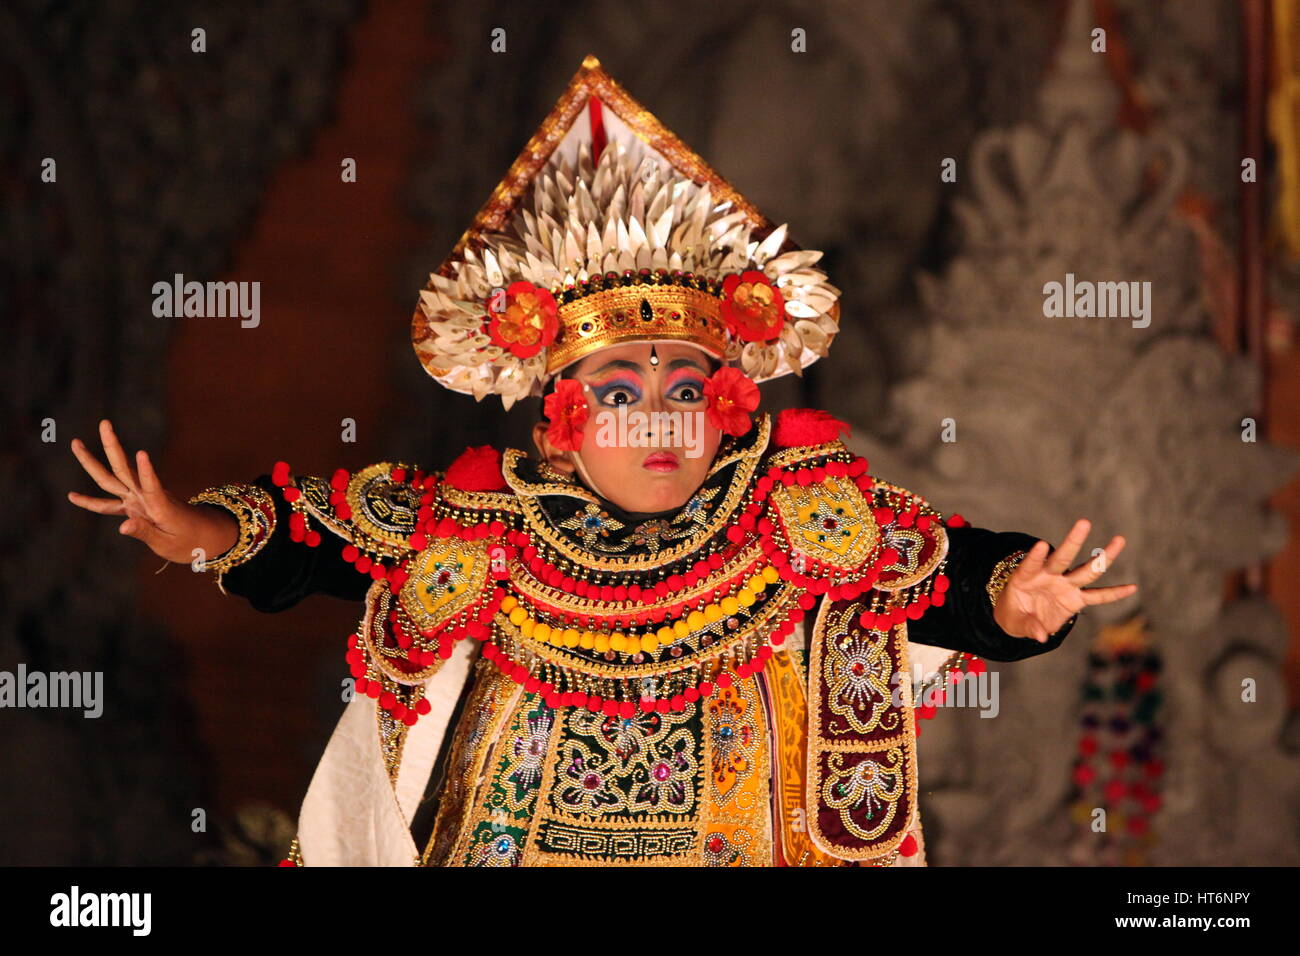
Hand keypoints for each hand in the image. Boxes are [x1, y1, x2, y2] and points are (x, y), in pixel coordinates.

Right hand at [67, 419, 238, 564]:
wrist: (203, 535)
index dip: (147, 471)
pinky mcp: (135, 505)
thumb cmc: (189, 541)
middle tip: (104, 423)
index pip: (152, 486)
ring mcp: (139, 498)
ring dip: (94, 461)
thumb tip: (122, 526)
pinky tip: (73, 496)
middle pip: (124, 469)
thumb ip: (144, 533)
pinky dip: (92, 501)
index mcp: (159, 505)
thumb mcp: (168, 543)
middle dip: (113, 446)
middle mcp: (146, 497)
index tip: (142, 453)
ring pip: (113, 477)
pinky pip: (109, 503)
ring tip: (76, 443)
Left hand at [992, 518, 1137, 640]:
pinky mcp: (1076, 598)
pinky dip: (1114, 593)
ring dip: (1103, 556)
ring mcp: (1065, 585)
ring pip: (1086, 570)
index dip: (1036, 556)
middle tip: (1084, 522)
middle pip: (1063, 558)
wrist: (1022, 619)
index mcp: (1026, 577)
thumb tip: (1042, 636)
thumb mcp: (1015, 621)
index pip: (1031, 564)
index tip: (1042, 544)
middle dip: (1073, 541)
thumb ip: (1028, 626)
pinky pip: (1098, 596)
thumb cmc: (1014, 614)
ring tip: (1119, 540)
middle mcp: (1049, 576)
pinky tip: (1132, 588)